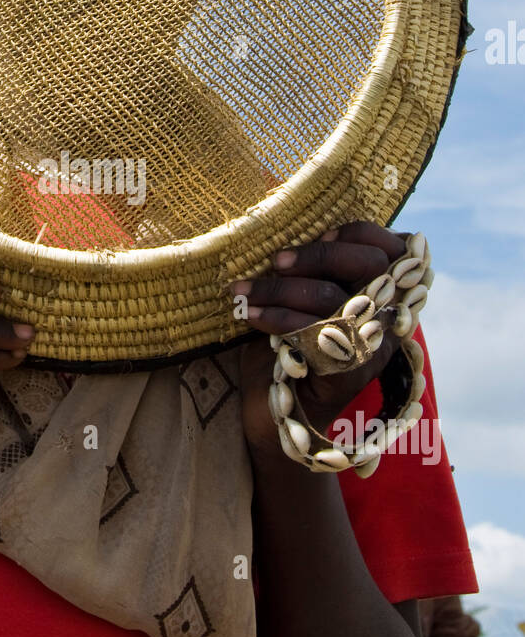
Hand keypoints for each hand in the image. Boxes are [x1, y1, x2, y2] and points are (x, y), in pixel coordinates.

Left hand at [233, 222, 410, 460]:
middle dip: (316, 255)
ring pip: (331, 297)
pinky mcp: (349, 374)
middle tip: (275, 260)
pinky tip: (248, 315)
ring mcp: (372, 347)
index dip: (358, 233)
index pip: (395, 247)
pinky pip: (313, 332)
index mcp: (385, 294)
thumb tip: (281, 214)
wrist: (278, 422)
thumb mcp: (301, 299)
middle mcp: (388, 319)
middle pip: (369, 265)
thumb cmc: (286, 349)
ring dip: (277, 288)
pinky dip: (275, 319)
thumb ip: (309, 266)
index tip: (319, 233)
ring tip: (241, 290)